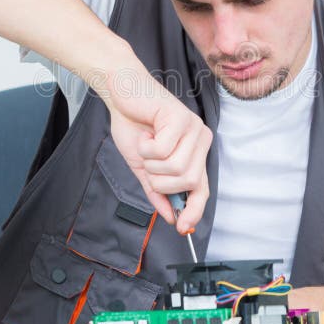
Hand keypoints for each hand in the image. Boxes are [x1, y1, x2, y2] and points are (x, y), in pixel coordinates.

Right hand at [99, 64, 212, 233]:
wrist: (120, 96)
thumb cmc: (134, 126)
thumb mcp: (144, 168)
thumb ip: (157, 192)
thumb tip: (171, 218)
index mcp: (196, 152)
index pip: (203, 189)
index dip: (194, 210)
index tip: (182, 227)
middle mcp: (201, 139)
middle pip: (188, 181)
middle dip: (160, 181)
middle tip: (147, 163)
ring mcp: (194, 127)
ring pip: (177, 168)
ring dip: (151, 163)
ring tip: (146, 144)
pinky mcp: (181, 117)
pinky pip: (164, 150)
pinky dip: (146, 148)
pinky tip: (145, 133)